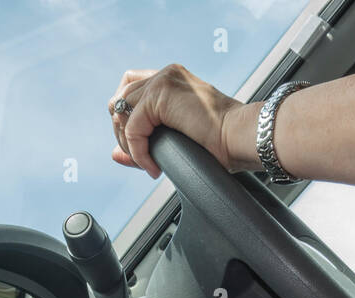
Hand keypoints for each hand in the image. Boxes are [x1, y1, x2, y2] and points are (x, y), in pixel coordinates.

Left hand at [107, 65, 257, 178]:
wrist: (240, 138)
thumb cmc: (220, 143)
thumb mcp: (173, 141)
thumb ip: (142, 143)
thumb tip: (114, 154)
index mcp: (171, 80)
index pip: (129, 92)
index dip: (127, 123)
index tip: (142, 150)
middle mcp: (165, 74)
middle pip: (119, 100)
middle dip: (124, 134)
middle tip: (143, 158)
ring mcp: (162, 81)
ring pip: (121, 113)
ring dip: (129, 144)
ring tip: (147, 162)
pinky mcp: (160, 95)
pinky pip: (132, 128)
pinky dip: (138, 152)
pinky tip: (153, 166)